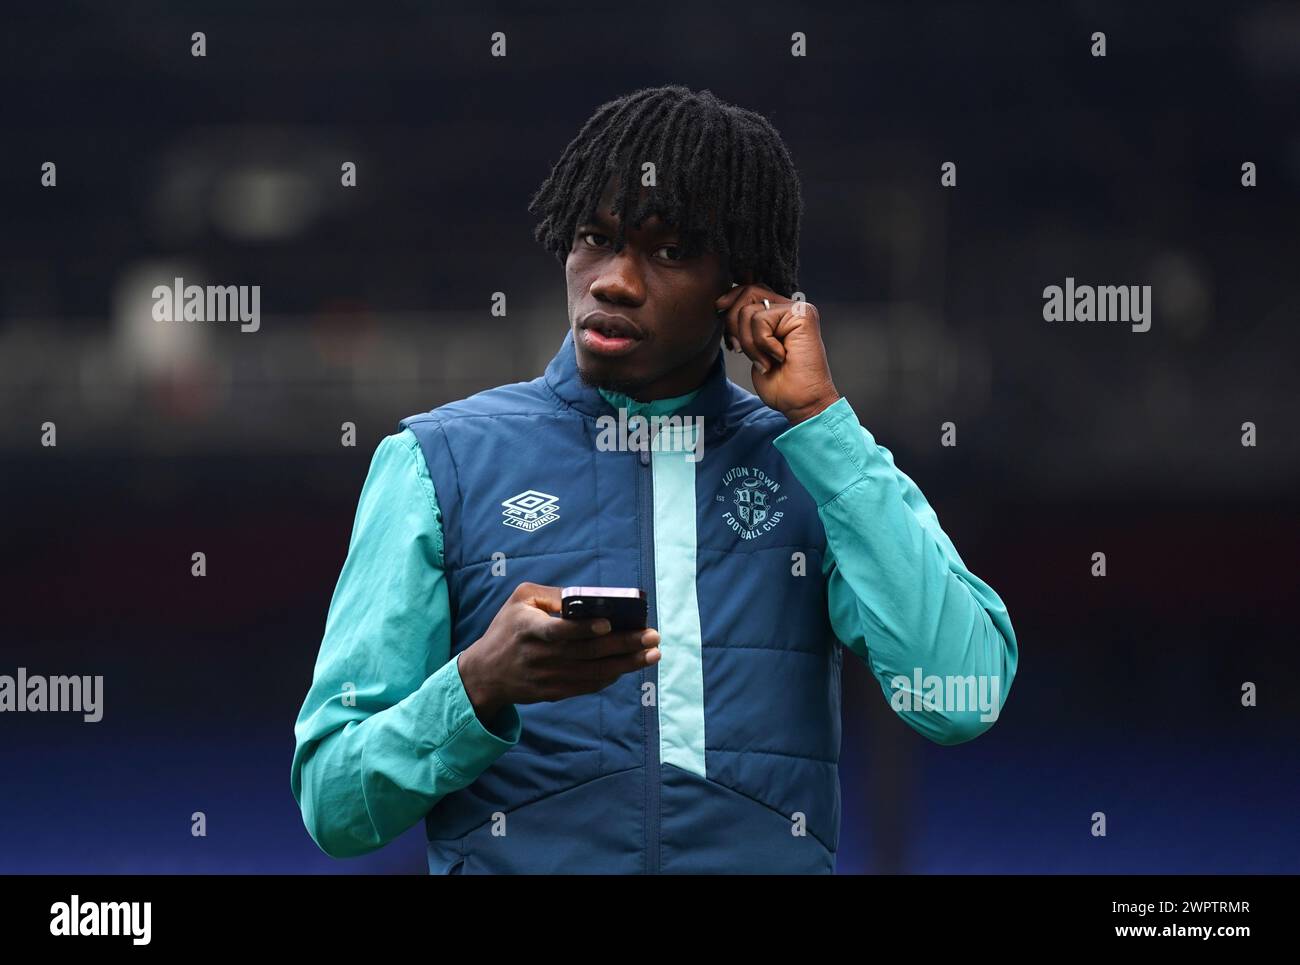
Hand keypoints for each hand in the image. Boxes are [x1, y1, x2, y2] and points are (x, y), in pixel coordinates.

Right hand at [457, 582, 659, 722]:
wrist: (485, 674)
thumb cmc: (507, 628)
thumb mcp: (520, 600)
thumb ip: (553, 596)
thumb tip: (589, 598)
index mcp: (529, 629)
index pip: (559, 631)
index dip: (584, 629)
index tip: (608, 625)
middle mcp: (540, 656)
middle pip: (587, 654)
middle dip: (624, 645)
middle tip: (652, 636)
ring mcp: (547, 678)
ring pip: (593, 673)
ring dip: (626, 664)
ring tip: (652, 654)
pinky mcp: (553, 693)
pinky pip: (587, 687)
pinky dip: (610, 677)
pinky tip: (628, 667)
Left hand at [715, 282, 839, 423]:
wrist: (801, 402)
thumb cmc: (779, 383)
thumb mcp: (752, 348)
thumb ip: (744, 325)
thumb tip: (721, 303)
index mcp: (780, 312)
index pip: (749, 291)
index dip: (730, 302)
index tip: (725, 329)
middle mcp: (791, 307)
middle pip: (747, 292)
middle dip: (734, 324)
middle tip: (742, 351)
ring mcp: (799, 309)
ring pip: (748, 310)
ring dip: (750, 343)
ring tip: (766, 360)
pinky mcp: (802, 314)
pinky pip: (760, 320)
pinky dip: (762, 344)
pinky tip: (779, 357)